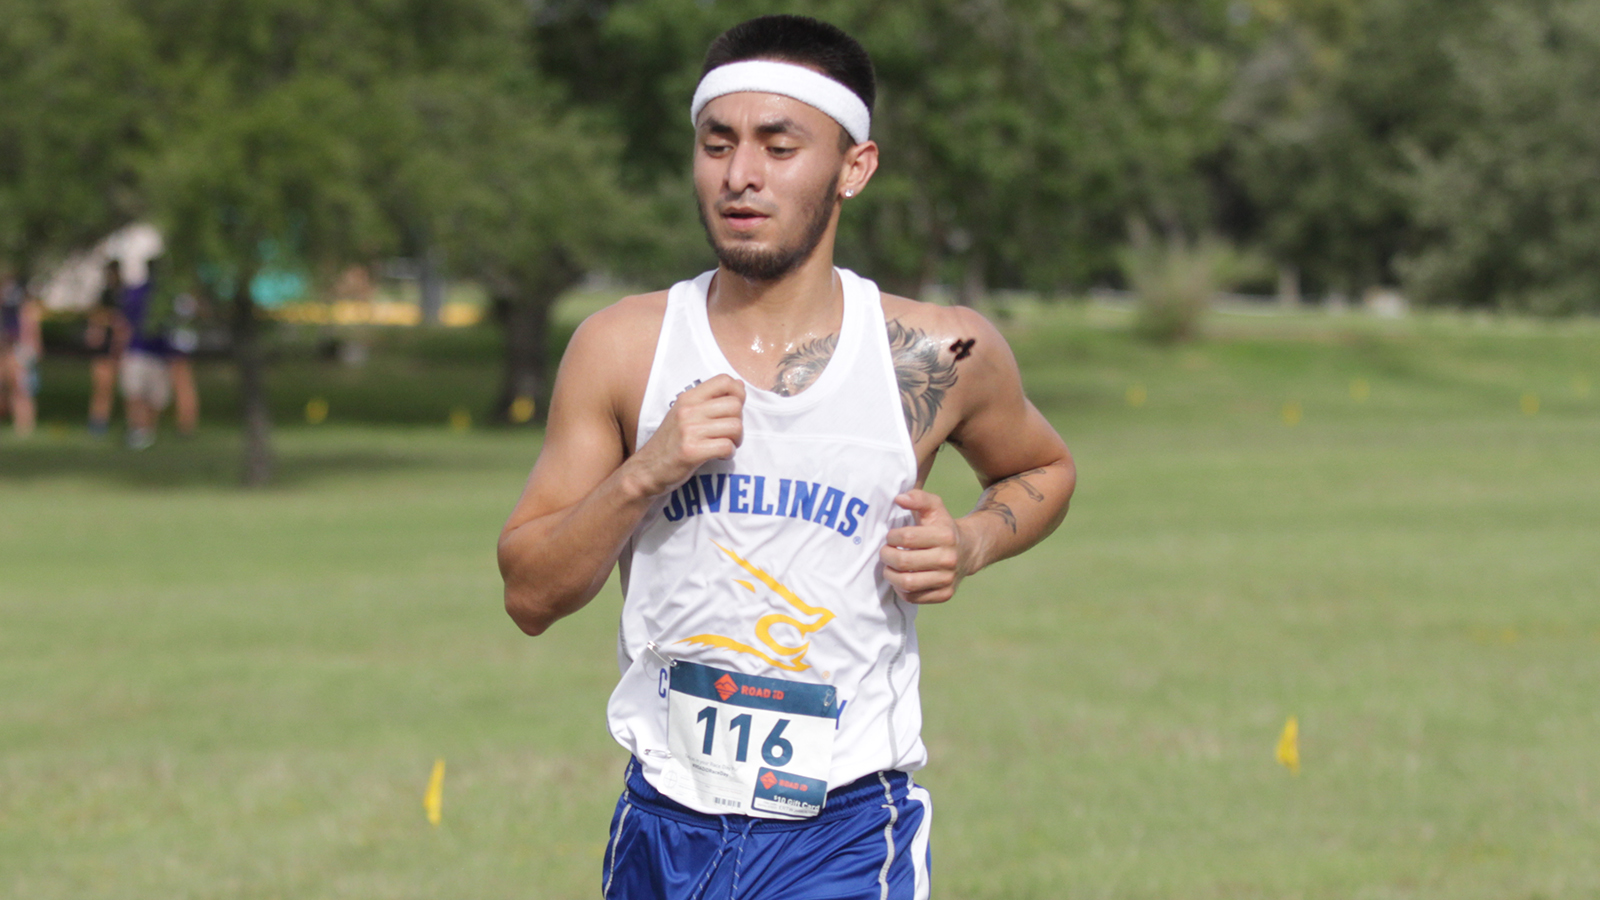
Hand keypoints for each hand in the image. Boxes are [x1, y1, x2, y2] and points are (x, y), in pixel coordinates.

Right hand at [629, 374, 745, 495]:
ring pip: (735, 426)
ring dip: (736, 440)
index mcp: (687, 398)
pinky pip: (726, 446)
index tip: (734, 410)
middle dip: (739, 421)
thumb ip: (709, 400)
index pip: (724, 380)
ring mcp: (689, 430)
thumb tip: (739, 385)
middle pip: (735, 405)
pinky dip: (728, 453)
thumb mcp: (683, 414)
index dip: (738, 394)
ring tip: (724, 445)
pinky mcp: (691, 451)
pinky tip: (719, 456)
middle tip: (728, 434)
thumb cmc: (670, 442)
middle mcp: (688, 410)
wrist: (646, 469)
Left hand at [880, 489, 966, 603]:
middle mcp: (949, 559)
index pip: (906, 537)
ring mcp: (947, 579)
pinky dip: (901, 589)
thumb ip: (918, 498)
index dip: (892, 537)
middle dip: (887, 556)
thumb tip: (899, 499)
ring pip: (907, 582)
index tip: (891, 537)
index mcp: (945, 536)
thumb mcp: (934, 507)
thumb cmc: (943, 527)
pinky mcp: (945, 594)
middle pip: (904, 562)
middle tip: (885, 552)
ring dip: (890, 574)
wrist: (968, 550)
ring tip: (889, 567)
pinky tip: (901, 578)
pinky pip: (913, 597)